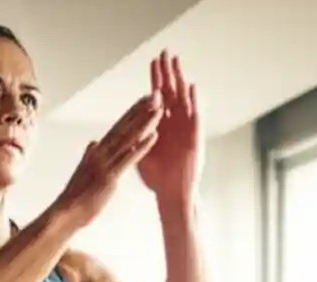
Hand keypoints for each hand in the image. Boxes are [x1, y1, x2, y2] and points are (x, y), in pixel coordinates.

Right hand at [52, 92, 163, 227]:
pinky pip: (128, 159)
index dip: (132, 112)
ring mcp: (105, 164)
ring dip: (145, 123)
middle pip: (124, 127)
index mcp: (96, 151)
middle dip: (141, 110)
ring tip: (160, 110)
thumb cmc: (75, 196)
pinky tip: (154, 136)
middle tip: (156, 95)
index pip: (117, 126)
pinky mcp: (110, 177)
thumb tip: (93, 143)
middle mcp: (100, 152)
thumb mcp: (82, 170)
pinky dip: (142, 146)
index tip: (143, 99)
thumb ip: (89, 155)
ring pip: (128, 138)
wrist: (66, 213)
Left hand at [136, 51, 202, 202]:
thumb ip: (135, 137)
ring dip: (180, 80)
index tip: (153, 61)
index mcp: (161, 126)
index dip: (156, 79)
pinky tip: (192, 86)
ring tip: (177, 62)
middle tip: (166, 52)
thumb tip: (122, 127)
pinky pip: (195, 116)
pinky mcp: (194, 138)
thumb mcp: (141, 153)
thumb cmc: (157, 177)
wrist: (172, 194)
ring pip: (183, 99)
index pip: (158, 97)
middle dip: (168, 73)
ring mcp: (185, 129)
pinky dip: (194, 101)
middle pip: (171, 93)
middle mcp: (175, 124)